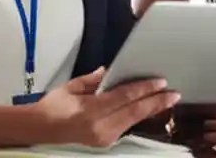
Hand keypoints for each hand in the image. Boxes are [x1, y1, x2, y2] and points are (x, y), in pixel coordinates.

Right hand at [35, 67, 180, 146]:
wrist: (40, 131)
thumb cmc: (53, 106)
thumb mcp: (71, 87)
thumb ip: (92, 80)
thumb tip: (110, 71)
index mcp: (91, 110)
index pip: (124, 98)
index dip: (144, 90)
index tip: (161, 82)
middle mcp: (100, 127)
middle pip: (134, 113)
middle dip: (156, 103)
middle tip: (175, 94)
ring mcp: (104, 138)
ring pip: (133, 121)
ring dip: (151, 110)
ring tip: (167, 100)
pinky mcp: (105, 143)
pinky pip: (126, 126)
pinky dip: (138, 116)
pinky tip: (148, 108)